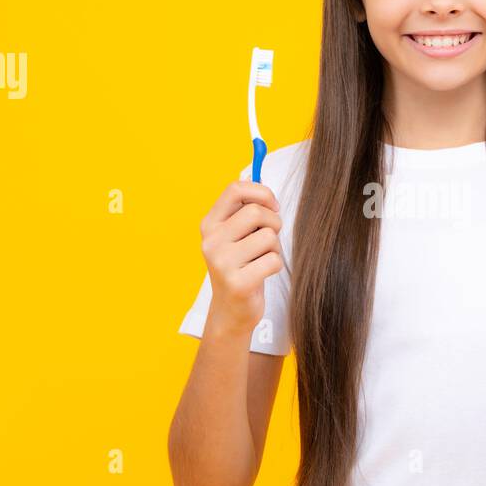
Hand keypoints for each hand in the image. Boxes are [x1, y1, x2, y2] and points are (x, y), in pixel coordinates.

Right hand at [199, 179, 283, 335]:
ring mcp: (222, 263)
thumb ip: (243, 208)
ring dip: (275, 247)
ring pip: (268, 237)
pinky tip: (263, 274)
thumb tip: (256, 173)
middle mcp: (211, 241)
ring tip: (263, 258)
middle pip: (255, 212)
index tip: (272, 205)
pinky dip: (275, 265)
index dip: (261, 192)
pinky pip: (273, 260)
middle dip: (273, 222)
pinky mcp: (238, 283)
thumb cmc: (240, 267)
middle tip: (271, 236)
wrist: (230, 311)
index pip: (235, 189)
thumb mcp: (235, 236)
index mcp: (209, 224)